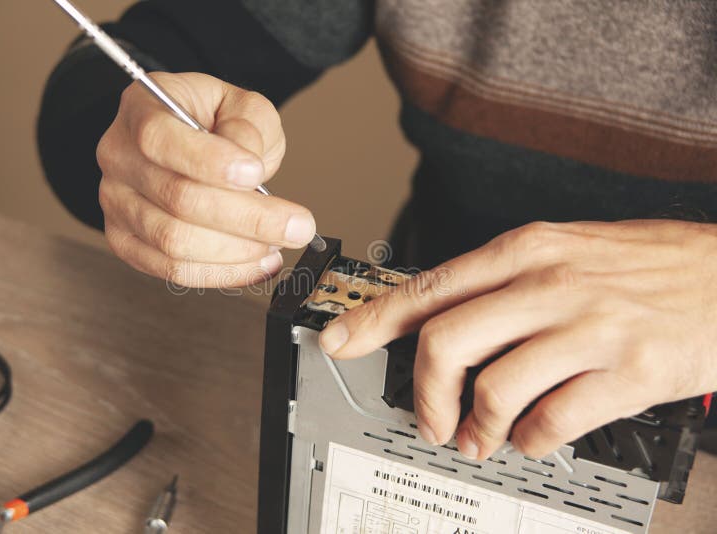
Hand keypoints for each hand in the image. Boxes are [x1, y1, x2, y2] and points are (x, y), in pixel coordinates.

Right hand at [97, 72, 316, 286]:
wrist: (188, 141)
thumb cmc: (213, 121)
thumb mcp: (241, 105)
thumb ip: (249, 125)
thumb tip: (248, 161)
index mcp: (141, 109)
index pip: (160, 139)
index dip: (210, 161)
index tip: (256, 174)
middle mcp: (118, 156)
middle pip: (177, 199)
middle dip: (247, 218)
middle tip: (297, 226)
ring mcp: (117, 203)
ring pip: (174, 241)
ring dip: (237, 251)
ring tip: (278, 245)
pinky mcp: (126, 241)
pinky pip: (171, 269)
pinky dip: (221, 274)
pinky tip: (256, 264)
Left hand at [319, 220, 716, 459]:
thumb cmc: (651, 262)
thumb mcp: (568, 248)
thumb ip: (506, 282)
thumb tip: (447, 317)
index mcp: (527, 250)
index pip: (429, 286)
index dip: (372, 321)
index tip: (338, 341)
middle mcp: (549, 284)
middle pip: (446, 341)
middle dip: (424, 393)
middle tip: (428, 419)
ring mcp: (589, 328)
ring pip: (494, 388)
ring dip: (477, 427)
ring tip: (481, 438)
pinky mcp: (629, 372)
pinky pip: (554, 421)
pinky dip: (533, 441)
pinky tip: (537, 438)